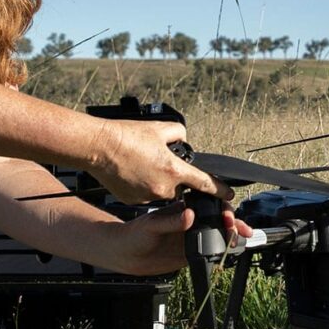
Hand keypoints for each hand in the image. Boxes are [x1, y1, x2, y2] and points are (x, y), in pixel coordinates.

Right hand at [88, 118, 228, 203]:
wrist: (99, 147)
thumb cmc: (127, 136)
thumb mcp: (161, 127)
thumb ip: (179, 134)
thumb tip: (182, 141)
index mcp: (174, 170)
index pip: (205, 183)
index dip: (219, 190)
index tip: (229, 195)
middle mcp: (164, 188)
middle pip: (180, 187)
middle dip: (174, 176)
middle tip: (157, 160)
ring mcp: (148, 197)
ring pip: (162, 192)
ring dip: (158, 181)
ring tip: (141, 163)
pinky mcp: (134, 201)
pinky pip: (146, 195)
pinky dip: (143, 186)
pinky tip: (132, 172)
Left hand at [104, 201, 253, 275]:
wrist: (125, 255)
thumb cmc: (134, 234)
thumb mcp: (151, 226)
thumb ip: (171, 223)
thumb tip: (189, 216)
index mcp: (182, 209)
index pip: (208, 205)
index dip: (222, 209)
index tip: (227, 217)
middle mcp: (189, 222)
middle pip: (217, 219)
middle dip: (233, 222)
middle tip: (239, 230)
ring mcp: (191, 237)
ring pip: (217, 235)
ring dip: (231, 236)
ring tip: (241, 240)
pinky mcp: (190, 253)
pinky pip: (211, 251)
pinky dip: (223, 251)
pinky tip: (231, 252)